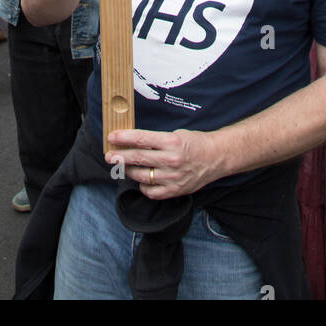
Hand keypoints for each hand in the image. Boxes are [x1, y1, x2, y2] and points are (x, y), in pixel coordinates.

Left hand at [104, 127, 219, 199]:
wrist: (216, 158)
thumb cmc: (195, 143)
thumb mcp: (175, 134)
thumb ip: (155, 140)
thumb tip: (133, 142)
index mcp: (171, 142)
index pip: (141, 139)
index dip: (124, 138)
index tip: (111, 138)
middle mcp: (171, 160)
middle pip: (138, 158)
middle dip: (120, 157)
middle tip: (109, 156)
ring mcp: (172, 177)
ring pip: (141, 176)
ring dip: (129, 171)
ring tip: (124, 166)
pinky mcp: (175, 191)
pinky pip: (151, 192)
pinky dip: (143, 186)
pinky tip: (141, 179)